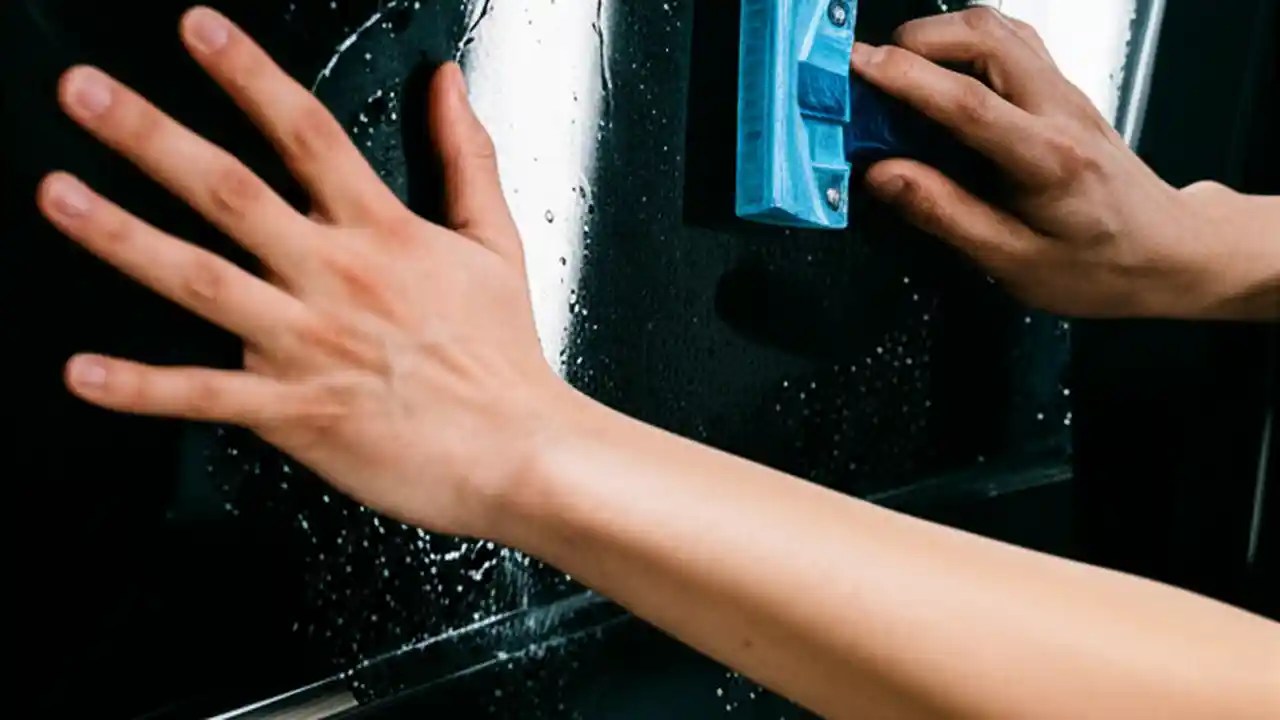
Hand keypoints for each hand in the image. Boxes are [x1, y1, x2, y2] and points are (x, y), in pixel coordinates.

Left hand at [39, 7, 563, 537]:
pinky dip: (141, 387)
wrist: (520, 452)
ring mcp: (310, 344)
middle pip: (231, 192)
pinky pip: (207, 395)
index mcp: (384, 232)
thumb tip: (448, 84)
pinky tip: (81, 372)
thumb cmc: (504, 355)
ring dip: (122, 236)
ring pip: (202, 281)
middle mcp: (337, 276)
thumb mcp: (495, 242)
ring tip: (57, 194)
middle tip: (82, 90)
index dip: (249, 74)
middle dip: (150, 136)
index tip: (197, 28)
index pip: (308, 133)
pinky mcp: (297, 411)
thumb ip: (463, 156)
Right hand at [852, 8, 1279, 319]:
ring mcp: (1063, 92)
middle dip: (916, 41)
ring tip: (898, 70)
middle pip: (985, 38)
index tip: (857, 67)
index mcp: (1047, 161)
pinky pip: (1010, 40)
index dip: (905, 79)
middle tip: (870, 72)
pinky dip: (964, 41)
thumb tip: (882, 177)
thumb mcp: (1015, 263)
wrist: (1167, 251)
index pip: (967, 102)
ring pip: (998, 27)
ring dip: (939, 35)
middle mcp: (1059, 111)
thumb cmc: (1100, 267)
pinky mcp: (1060, 89)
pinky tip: (941, 69)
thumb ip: (945, 215)